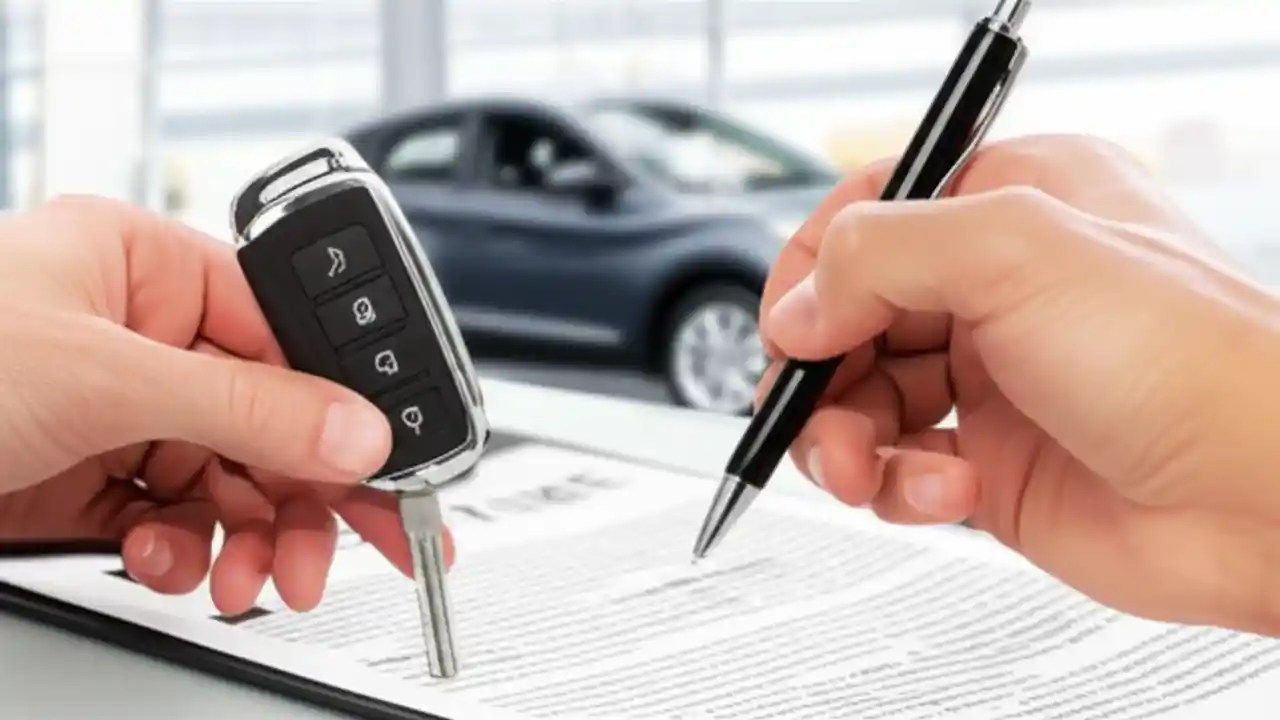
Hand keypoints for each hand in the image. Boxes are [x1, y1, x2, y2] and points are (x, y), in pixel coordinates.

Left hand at [0, 196, 451, 614]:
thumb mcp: (100, 378)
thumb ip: (248, 406)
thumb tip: (358, 430)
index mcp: (146, 268)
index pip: (288, 335)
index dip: (347, 405)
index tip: (397, 467)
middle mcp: (137, 336)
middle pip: (271, 417)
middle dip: (309, 491)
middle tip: (360, 546)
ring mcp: (112, 414)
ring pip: (232, 478)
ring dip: (256, 536)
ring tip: (261, 579)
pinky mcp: (86, 482)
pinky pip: (178, 520)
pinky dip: (189, 555)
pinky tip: (172, 565)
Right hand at [760, 134, 1279, 635]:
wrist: (1268, 501)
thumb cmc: (1194, 362)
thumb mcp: (1018, 251)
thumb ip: (880, 254)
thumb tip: (798, 307)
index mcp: (1007, 206)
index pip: (866, 217)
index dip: (813, 272)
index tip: (797, 325)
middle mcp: (994, 291)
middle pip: (848, 320)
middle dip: (819, 373)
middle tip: (815, 408)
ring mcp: (990, 381)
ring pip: (859, 403)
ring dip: (843, 441)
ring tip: (864, 468)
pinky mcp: (990, 466)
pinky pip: (897, 471)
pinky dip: (899, 487)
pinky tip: (945, 491)